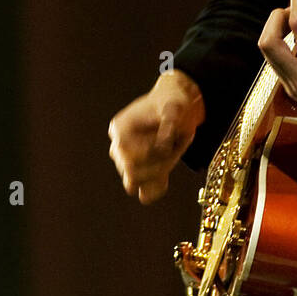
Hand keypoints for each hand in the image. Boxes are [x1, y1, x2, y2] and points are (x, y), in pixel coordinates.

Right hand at [108, 70, 204, 203]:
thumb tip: (161, 148)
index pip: (127, 153)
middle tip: (172, 149)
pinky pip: (142, 192)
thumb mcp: (174, 109)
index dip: (150, 152)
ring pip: (135, 181)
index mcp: (120, 128)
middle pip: (130, 170)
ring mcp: (126, 161)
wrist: (178, 108)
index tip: (167, 142)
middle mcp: (118, 146)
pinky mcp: (140, 172)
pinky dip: (155, 188)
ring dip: (157, 173)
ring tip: (171, 154)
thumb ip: (168, 125)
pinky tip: (166, 178)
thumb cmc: (173, 104)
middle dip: (156, 164)